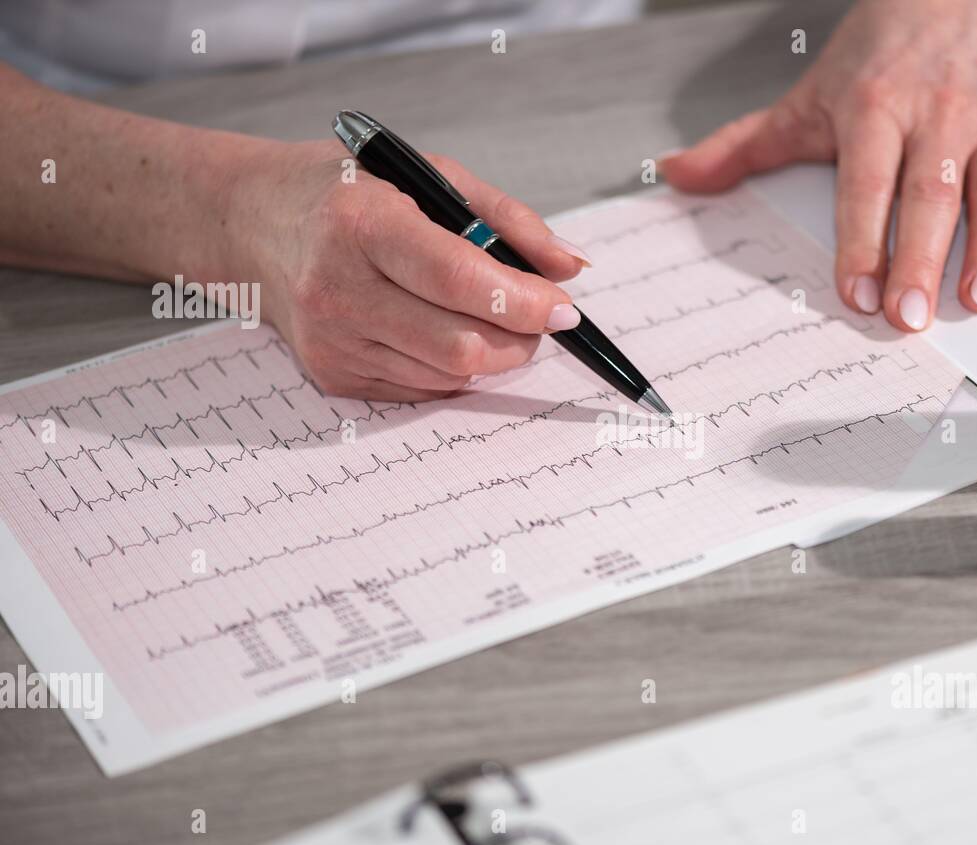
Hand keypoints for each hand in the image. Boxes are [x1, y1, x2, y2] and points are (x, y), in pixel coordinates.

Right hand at [226, 141, 590, 400]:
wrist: (256, 224)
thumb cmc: (350, 193)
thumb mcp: (429, 176)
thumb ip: (507, 220)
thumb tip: (571, 268)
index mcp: (362, 223)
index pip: (458, 279)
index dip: (522, 301)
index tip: (563, 308)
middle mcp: (338, 287)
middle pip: (459, 345)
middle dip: (520, 340)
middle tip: (539, 318)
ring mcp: (332, 340)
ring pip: (448, 375)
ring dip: (493, 356)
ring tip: (495, 320)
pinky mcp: (332, 375)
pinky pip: (423, 389)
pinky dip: (455, 368)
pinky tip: (446, 331)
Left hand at [661, 0, 976, 332]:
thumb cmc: (874, 64)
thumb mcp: (805, 99)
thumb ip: (742, 146)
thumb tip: (675, 175)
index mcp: (874, 108)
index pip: (865, 184)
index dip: (861, 241)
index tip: (856, 295)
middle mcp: (936, 114)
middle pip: (930, 194)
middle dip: (922, 259)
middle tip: (911, 317)